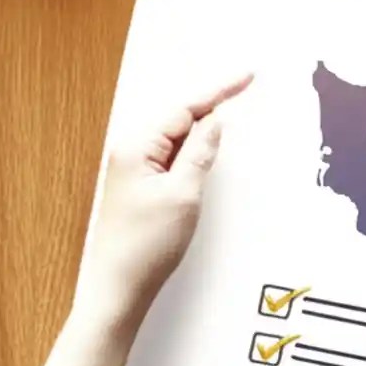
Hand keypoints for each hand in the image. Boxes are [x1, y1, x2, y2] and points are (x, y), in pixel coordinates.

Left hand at [76, 74, 252, 332]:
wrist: (118, 288)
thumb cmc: (146, 246)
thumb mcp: (183, 194)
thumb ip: (199, 153)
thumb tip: (214, 122)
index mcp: (136, 147)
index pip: (184, 109)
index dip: (218, 91)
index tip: (246, 77)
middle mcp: (130, 153)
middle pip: (178, 118)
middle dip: (209, 103)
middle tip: (242, 86)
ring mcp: (133, 171)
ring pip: (175, 138)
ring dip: (201, 127)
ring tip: (229, 108)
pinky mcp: (139, 189)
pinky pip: (169, 157)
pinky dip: (191, 149)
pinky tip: (204, 147)